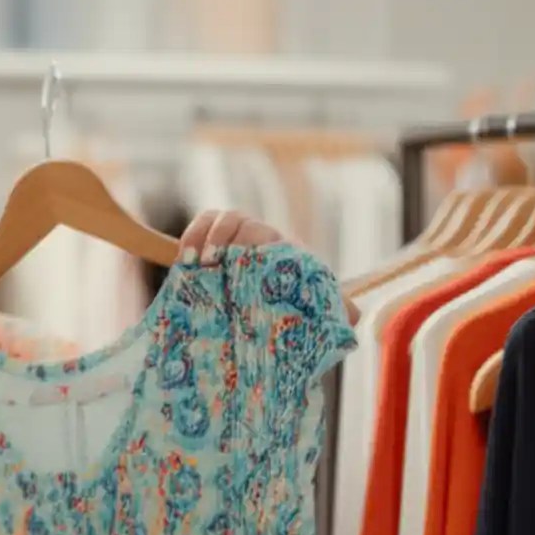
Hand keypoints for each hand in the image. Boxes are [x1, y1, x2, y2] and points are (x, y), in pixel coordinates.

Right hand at [179, 210, 359, 325]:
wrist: (277, 305)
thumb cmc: (296, 306)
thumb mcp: (317, 310)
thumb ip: (337, 311)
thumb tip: (353, 316)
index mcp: (286, 249)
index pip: (269, 235)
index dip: (251, 245)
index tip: (237, 262)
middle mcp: (261, 236)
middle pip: (242, 222)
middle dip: (225, 239)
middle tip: (211, 264)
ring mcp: (237, 236)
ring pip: (220, 218)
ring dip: (203, 235)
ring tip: (193, 263)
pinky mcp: (214, 240)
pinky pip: (202, 224)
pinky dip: (191, 236)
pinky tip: (181, 259)